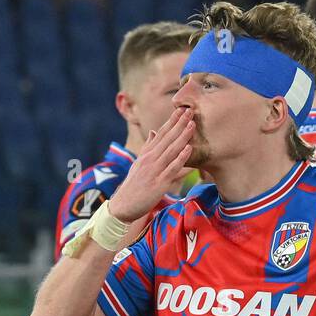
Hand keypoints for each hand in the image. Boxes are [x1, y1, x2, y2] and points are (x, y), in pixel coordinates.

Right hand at [109, 108, 195, 223]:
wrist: (123, 206)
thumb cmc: (134, 186)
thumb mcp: (139, 164)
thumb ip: (148, 148)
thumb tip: (154, 131)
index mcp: (146, 154)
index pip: (161, 133)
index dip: (172, 121)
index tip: (182, 109)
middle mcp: (150, 159)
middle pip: (167, 138)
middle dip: (179, 123)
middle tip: (190, 110)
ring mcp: (154, 170)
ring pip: (170, 150)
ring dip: (182, 137)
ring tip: (192, 124)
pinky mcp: (158, 183)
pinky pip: (172, 169)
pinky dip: (180, 158)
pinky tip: (189, 149)